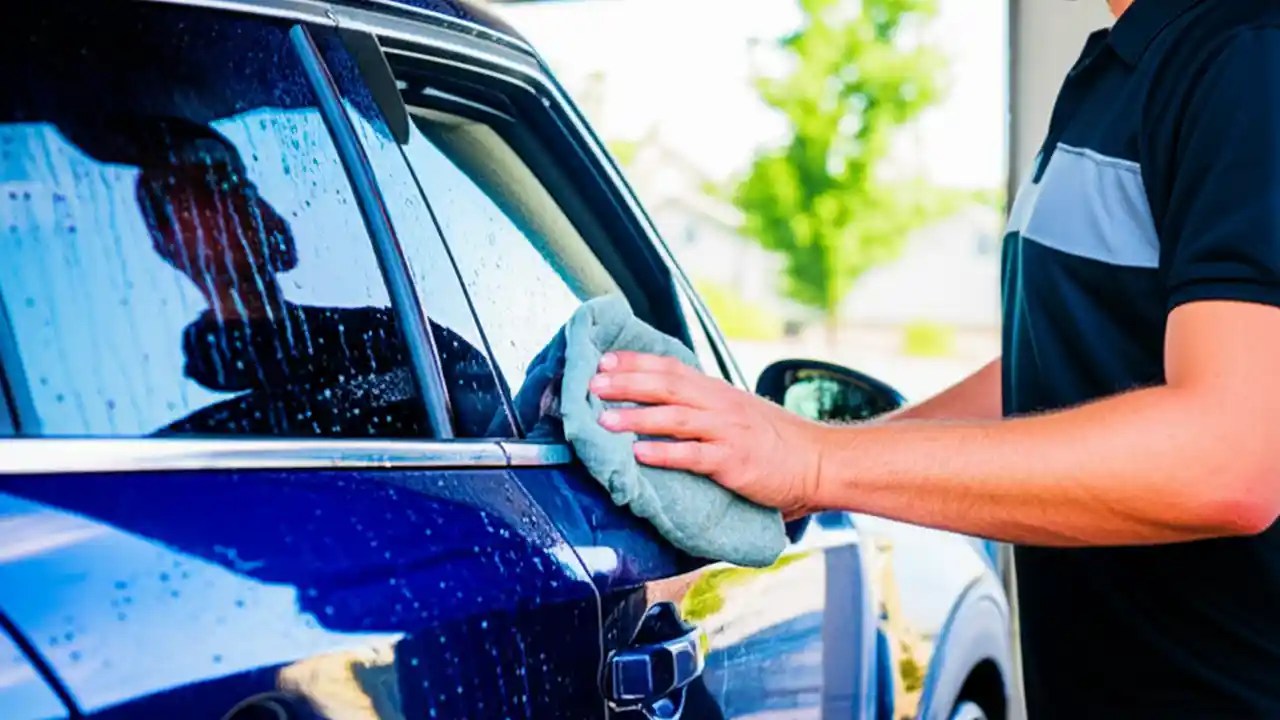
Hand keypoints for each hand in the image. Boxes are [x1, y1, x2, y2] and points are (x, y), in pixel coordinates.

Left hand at [591, 351, 827, 518]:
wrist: (817, 461)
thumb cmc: (775, 441)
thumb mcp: (737, 411)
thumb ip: (703, 406)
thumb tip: (662, 405)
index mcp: (717, 391)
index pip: (670, 367)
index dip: (635, 362)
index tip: (603, 359)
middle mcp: (719, 405)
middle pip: (666, 386)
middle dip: (626, 383)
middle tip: (592, 383)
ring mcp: (726, 432)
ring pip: (674, 418)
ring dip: (636, 417)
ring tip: (604, 419)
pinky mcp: (733, 462)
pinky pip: (693, 456)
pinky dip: (664, 453)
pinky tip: (640, 454)